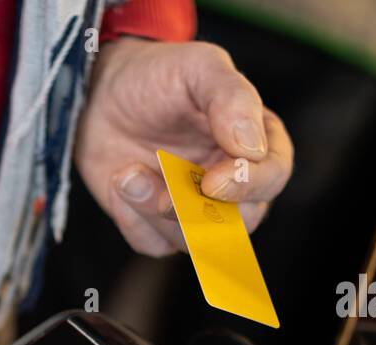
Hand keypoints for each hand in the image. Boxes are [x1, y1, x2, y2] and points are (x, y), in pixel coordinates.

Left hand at [74, 38, 293, 255]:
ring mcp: (195, 208)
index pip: (274, 177)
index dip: (249, 186)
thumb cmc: (159, 76)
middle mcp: (232, 182)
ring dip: (157, 212)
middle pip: (242, 223)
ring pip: (195, 241)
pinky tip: (121, 181)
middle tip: (165, 191)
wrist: (101, 93)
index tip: (212, 180)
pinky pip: (155, 245)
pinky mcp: (157, 225)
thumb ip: (233, 98)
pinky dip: (133, 219)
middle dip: (200, 212)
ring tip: (128, 173)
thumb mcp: (199, 67)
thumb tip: (251, 148)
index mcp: (256, 143)